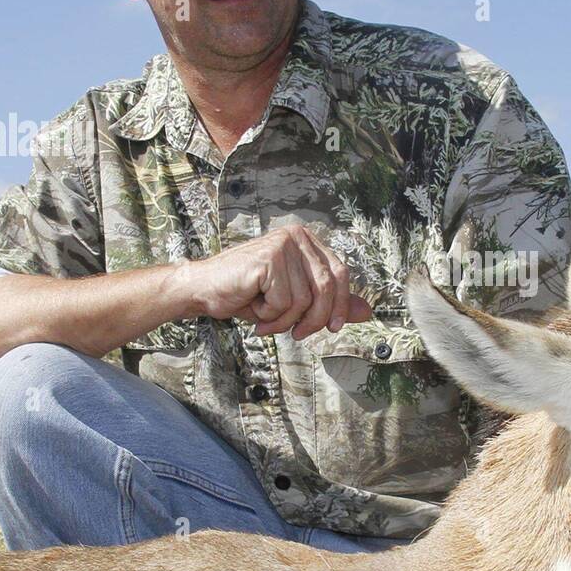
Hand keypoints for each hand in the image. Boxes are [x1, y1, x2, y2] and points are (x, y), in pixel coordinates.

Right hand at [179, 225, 371, 337]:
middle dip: (315, 318)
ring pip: (305, 299)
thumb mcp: (294, 300)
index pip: (340, 274)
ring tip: (265, 318)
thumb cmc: (247, 295)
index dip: (340, 305)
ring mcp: (283, 245)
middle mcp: (297, 237)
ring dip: (285, 320)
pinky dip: (270, 316)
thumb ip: (329, 303)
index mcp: (307, 241)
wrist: (203, 290)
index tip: (332, 328)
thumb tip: (367, 312)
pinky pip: (284, 302)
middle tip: (297, 334)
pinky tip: (254, 308)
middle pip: (327, 287)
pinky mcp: (270, 259)